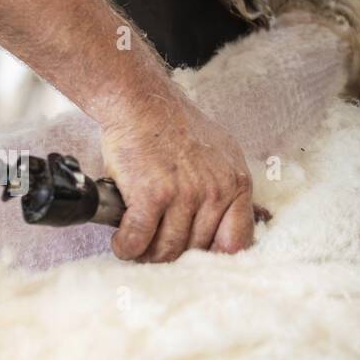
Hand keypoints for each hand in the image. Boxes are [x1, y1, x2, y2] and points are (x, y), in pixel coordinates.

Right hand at [100, 84, 253, 261]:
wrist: (141, 103)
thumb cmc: (173, 126)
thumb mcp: (220, 154)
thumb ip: (226, 188)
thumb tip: (226, 225)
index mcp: (236, 183)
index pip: (237, 242)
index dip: (213, 256)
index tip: (194, 256)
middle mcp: (215, 192)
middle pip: (195, 250)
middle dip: (172, 253)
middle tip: (154, 245)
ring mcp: (184, 195)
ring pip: (166, 250)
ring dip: (147, 253)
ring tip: (136, 243)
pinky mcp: (151, 197)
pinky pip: (138, 240)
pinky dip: (126, 247)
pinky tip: (122, 240)